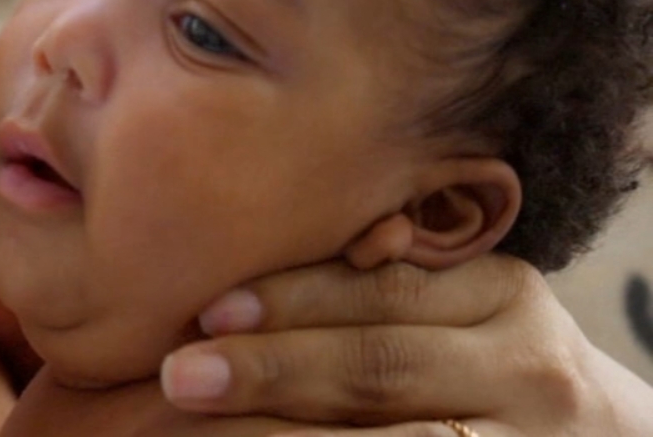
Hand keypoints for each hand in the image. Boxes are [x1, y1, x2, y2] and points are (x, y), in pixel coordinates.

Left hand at [158, 254, 652, 434]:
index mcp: (504, 293)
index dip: (289, 299)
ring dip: (280, 435)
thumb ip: (374, 285)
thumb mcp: (458, 305)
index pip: (383, 292)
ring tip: (200, 430)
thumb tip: (226, 296)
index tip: (207, 311)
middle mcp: (526, 369)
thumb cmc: (483, 355)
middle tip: (180, 374)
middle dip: (271, 370)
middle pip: (379, 367)